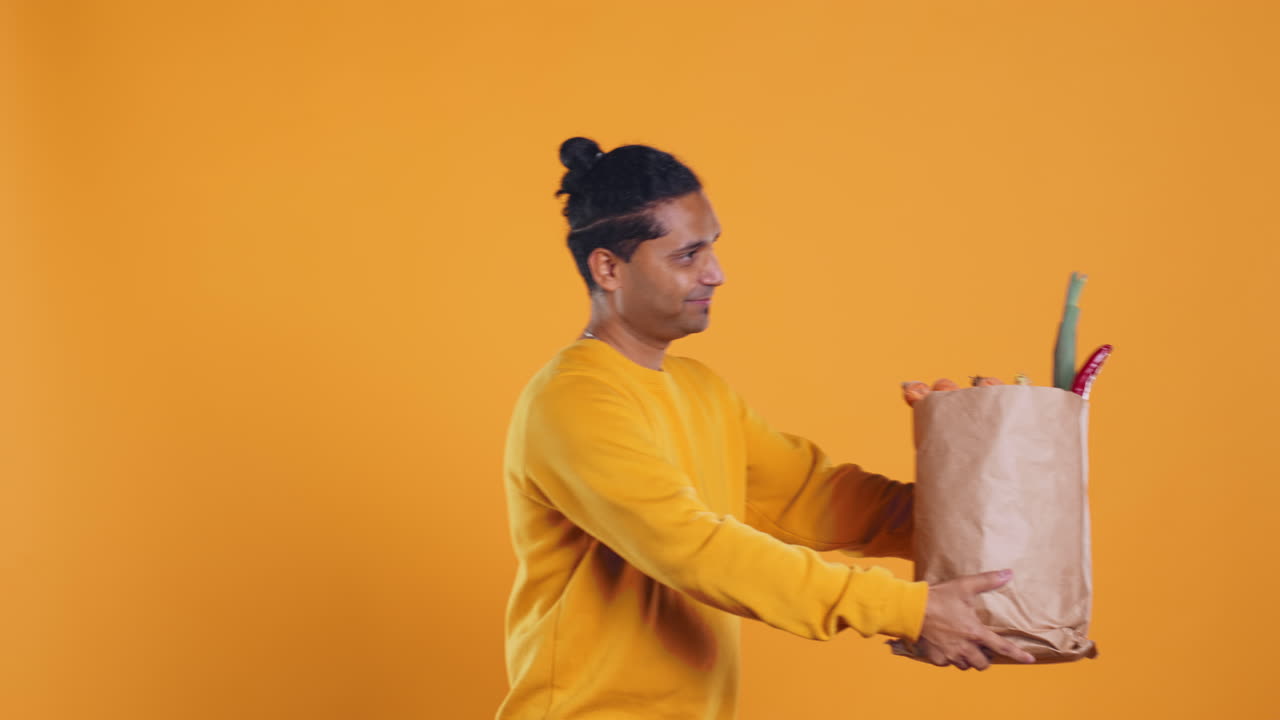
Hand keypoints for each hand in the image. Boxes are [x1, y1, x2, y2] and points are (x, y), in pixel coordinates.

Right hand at [917, 569, 1035, 669]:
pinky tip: (947, 647)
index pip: (1003, 648)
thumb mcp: (964, 586)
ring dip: (969, 659)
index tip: (1029, 660)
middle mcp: (965, 647)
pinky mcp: (936, 657)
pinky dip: (950, 658)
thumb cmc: (938, 597)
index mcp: (975, 632)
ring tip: (965, 648)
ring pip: (966, 665)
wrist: (910, 610)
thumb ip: (988, 580)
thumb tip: (1009, 573)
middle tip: (981, 647)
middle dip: (985, 658)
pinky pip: (948, 663)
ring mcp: (950, 654)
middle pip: (983, 664)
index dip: (1018, 655)